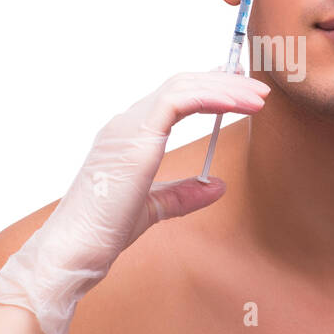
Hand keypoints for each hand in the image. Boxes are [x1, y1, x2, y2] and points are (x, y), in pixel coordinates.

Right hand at [0, 71, 270, 333]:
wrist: (76, 251)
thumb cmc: (103, 233)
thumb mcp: (154, 208)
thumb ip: (183, 194)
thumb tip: (218, 186)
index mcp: (127, 135)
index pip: (172, 97)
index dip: (207, 87)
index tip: (238, 88)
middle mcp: (125, 123)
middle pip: (181, 85)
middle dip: (223, 81)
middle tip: (257, 88)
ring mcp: (127, 126)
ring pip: (182, 86)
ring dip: (224, 87)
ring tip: (257, 95)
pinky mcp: (135, 136)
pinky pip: (179, 101)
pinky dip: (212, 97)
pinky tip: (238, 104)